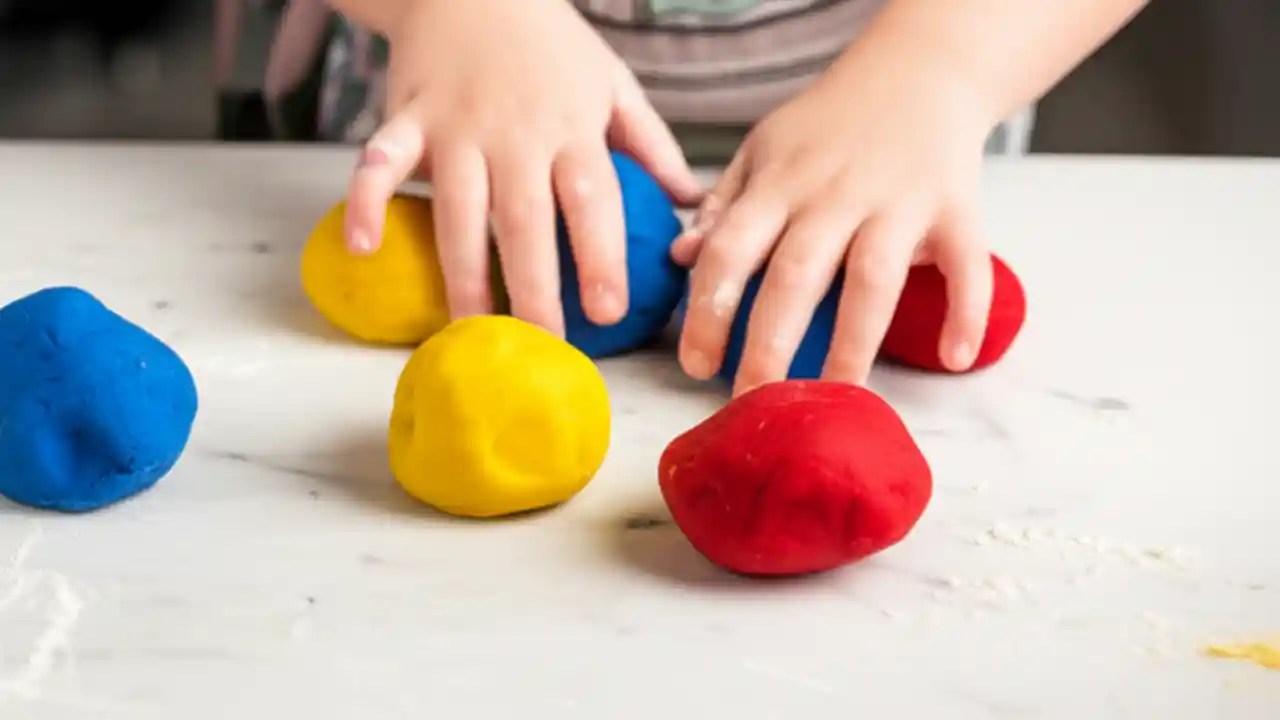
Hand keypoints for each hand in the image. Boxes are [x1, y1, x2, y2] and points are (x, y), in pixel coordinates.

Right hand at [342, 0, 700, 334]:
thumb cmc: (551, 43)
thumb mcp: (612, 83)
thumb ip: (651, 145)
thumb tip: (690, 203)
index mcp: (572, 126)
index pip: (592, 199)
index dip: (600, 255)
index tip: (609, 312)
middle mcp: (514, 131)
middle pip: (524, 218)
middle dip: (533, 286)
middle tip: (542, 344)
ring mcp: (455, 124)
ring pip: (457, 207)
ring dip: (462, 272)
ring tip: (472, 330)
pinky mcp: (406, 116)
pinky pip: (379, 160)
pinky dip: (366, 200)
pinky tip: (363, 248)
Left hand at [671, 50, 997, 395]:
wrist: (919, 71)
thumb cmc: (829, 125)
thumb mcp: (762, 150)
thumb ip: (724, 206)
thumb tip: (683, 259)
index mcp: (779, 184)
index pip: (730, 251)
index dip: (709, 310)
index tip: (696, 365)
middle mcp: (834, 195)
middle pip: (795, 275)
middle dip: (769, 344)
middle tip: (752, 402)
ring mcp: (898, 202)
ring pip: (872, 280)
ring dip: (852, 344)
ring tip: (835, 399)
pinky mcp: (956, 208)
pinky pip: (966, 264)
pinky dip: (967, 310)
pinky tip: (956, 358)